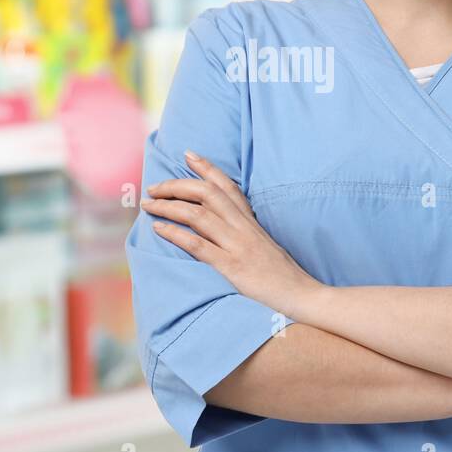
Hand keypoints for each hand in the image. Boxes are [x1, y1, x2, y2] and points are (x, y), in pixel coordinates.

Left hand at [140, 151, 323, 318]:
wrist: (303, 297)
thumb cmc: (283, 277)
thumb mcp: (265, 247)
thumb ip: (246, 234)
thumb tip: (225, 229)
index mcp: (251, 222)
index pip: (228, 186)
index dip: (207, 168)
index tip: (188, 155)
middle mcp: (243, 228)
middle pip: (207, 194)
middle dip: (177, 186)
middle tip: (154, 187)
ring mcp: (237, 246)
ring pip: (198, 215)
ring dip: (169, 206)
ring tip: (149, 205)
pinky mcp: (231, 266)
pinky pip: (198, 245)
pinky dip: (175, 234)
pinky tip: (159, 229)